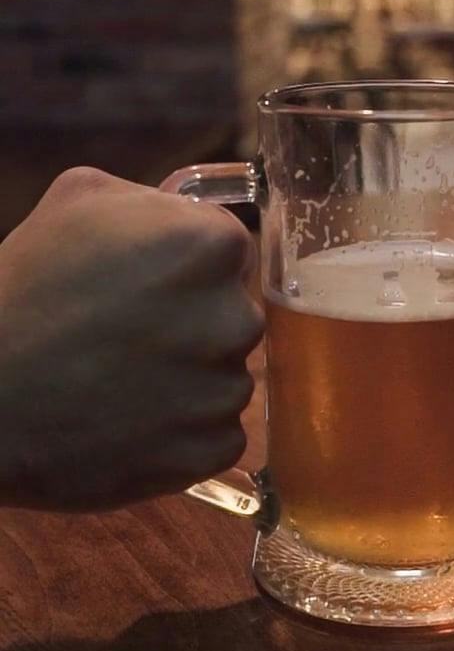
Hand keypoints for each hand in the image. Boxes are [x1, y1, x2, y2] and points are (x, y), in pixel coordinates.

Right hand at [0, 166, 263, 509]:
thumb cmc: (22, 290)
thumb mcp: (76, 199)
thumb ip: (150, 199)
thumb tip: (183, 213)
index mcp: (211, 245)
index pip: (230, 251)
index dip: (185, 268)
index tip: (144, 286)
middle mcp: (234, 316)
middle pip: (232, 315)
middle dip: (190, 323)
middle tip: (126, 336)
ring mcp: (224, 389)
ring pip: (224, 376)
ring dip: (185, 380)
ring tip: (118, 382)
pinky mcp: (209, 450)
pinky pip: (213, 434)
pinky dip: (178, 433)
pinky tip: (127, 421)